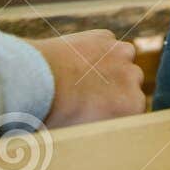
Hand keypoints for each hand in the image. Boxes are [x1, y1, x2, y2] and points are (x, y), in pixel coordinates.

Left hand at [29, 30, 145, 127]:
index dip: (114, 112)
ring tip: (82, 75)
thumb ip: (100, 128)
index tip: (95, 114)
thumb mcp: (83, 133)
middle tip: (86, 96)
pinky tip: (76, 59)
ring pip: (122, 59)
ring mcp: (121, 52)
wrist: (36, 81)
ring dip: (110, 66)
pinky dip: (95, 49)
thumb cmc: (55, 114)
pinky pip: (105, 43)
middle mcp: (134, 77)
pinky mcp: (104, 36)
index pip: (132, 109)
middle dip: (114, 87)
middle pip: (130, 83)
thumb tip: (96, 132)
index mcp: (133, 105)